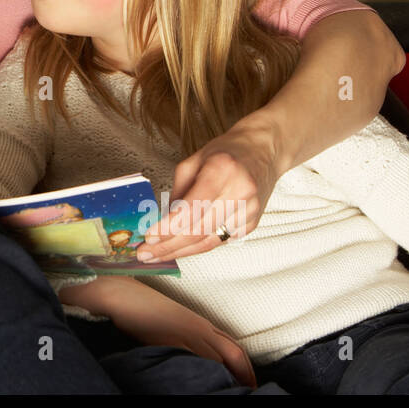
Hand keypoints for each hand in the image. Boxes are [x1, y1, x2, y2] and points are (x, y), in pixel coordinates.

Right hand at [61, 278, 255, 388]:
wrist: (121, 295)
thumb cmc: (142, 308)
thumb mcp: (170, 323)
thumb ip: (184, 338)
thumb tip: (192, 357)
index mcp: (200, 322)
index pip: (232, 346)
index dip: (245, 366)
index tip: (249, 381)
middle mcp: (199, 327)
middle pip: (233, 352)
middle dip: (245, 374)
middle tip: (250, 390)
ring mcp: (187, 332)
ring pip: (219, 357)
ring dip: (229, 376)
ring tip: (234, 391)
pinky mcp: (174, 338)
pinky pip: (196, 358)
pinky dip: (206, 371)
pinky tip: (206, 382)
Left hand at [139, 114, 281, 262]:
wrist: (263, 151)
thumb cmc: (227, 152)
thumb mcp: (194, 160)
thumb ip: (178, 190)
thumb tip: (163, 219)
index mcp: (222, 170)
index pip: (192, 208)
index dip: (169, 227)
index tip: (148, 237)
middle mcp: (239, 192)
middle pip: (199, 229)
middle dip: (168, 245)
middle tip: (145, 253)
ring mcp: (249, 211)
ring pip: (208, 241)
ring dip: (180, 251)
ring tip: (156, 256)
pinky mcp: (251, 224)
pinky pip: (218, 241)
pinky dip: (196, 247)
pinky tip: (179, 250)